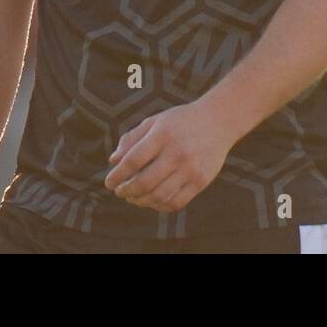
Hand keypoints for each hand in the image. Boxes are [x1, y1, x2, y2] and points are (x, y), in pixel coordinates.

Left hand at [103, 101, 234, 212]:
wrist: (218, 121)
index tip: (108, 182)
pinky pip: (176, 202)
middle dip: (126, 191)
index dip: (117, 175)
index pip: (133, 161)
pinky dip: (159, 206)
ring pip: (159, 196)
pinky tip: (151, 201)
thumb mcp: (155, 122)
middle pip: (144, 182)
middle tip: (119, 191)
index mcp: (162, 135)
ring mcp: (191, 169)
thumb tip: (112, 161)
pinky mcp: (201, 181)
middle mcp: (177, 152)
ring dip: (140, 201)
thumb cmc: (180, 121)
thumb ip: (132, 139)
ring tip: (132, 198)